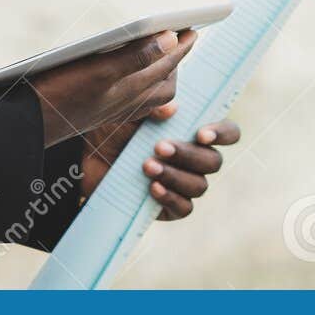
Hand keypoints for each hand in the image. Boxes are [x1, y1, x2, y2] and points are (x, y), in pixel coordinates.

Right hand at [27, 29, 196, 144]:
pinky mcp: (98, 113)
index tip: (194, 28)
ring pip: (150, 94)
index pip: (167, 64)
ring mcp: (112, 110)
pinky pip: (134, 102)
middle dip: (175, 60)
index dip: (182, 45)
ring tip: (164, 56)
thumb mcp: (97, 71)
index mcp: (129, 90)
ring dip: (161, 74)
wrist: (26, 129)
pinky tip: (134, 79)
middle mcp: (125, 102)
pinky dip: (142, 86)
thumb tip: (171, 38)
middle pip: (164, 81)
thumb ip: (136, 56)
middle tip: (182, 39)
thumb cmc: (57, 95)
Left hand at [80, 111, 241, 220]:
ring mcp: (183, 184)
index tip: (201, 133)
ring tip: (147, 166)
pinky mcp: (168, 207)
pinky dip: (170, 198)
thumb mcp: (129, 110)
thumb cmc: (114, 128)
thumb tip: (172, 109)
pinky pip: (184, 208)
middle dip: (188, 155)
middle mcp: (194, 158)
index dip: (223, 134)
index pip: (228, 133)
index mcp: (193, 131)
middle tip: (159, 146)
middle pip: (213, 162)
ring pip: (199, 186)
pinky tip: (152, 188)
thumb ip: (151, 106)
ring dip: (175, 176)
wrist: (85, 158)